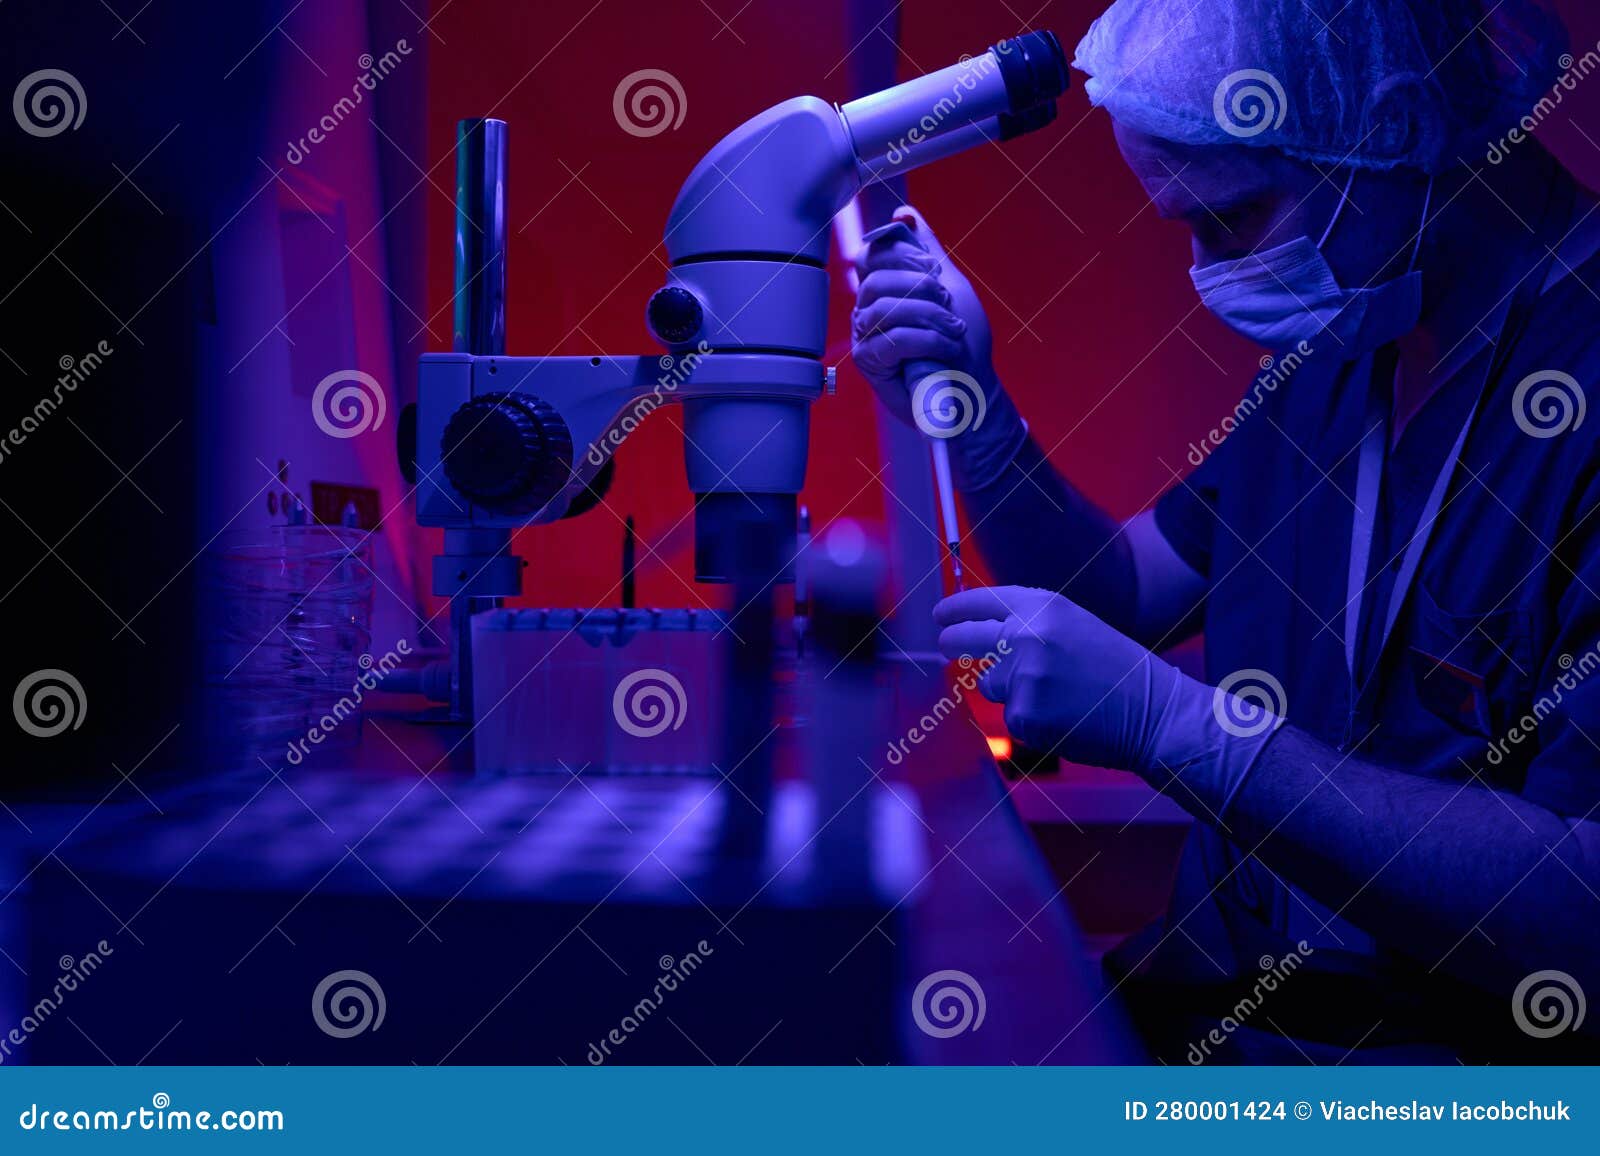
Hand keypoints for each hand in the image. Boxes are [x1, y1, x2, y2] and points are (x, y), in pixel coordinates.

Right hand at [851, 207, 995, 422]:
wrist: (972, 387)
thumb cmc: (960, 342)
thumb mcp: (950, 286)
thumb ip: (926, 250)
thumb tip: (903, 213)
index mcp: (882, 289)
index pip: (873, 256)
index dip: (903, 257)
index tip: (935, 271)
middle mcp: (867, 311)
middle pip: (876, 281)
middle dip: (920, 289)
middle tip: (948, 305)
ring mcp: (866, 338)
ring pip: (885, 310)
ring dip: (929, 317)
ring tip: (954, 330)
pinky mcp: (871, 365)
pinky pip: (891, 340)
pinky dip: (926, 340)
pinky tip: (945, 348)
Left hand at [934, 585, 1180, 771]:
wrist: (1153, 712)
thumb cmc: (1117, 671)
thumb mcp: (1073, 626)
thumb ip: (1028, 625)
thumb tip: (982, 634)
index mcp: (1042, 607)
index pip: (982, 602)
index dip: (956, 609)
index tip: (941, 615)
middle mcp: (1025, 636)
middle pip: (964, 638)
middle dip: (951, 643)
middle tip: (946, 646)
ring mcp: (1021, 676)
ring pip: (988, 684)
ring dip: (1009, 690)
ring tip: (1056, 694)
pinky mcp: (1023, 714)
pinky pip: (1009, 717)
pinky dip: (1029, 720)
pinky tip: (1062, 717)